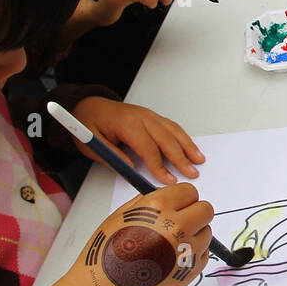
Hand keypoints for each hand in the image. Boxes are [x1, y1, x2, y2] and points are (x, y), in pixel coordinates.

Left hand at [71, 96, 205, 184]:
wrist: (88, 105)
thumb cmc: (88, 123)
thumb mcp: (91, 143)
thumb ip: (112, 156)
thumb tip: (131, 169)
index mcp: (126, 123)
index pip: (147, 147)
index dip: (159, 165)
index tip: (168, 180)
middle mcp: (141, 116)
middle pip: (166, 138)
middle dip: (180, 157)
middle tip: (191, 173)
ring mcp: (148, 114)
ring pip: (172, 130)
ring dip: (187, 145)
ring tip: (198, 159)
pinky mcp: (151, 116)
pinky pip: (170, 126)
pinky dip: (183, 137)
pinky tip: (189, 147)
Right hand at [76, 183, 213, 285]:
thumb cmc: (107, 254)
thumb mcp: (120, 216)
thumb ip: (148, 202)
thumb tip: (168, 196)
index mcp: (157, 208)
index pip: (190, 191)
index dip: (183, 198)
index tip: (178, 204)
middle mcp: (176, 227)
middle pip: (206, 210)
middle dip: (195, 213)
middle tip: (181, 221)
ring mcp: (187, 250)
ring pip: (207, 232)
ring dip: (194, 234)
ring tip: (169, 244)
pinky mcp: (191, 270)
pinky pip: (204, 253)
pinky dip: (192, 254)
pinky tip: (171, 258)